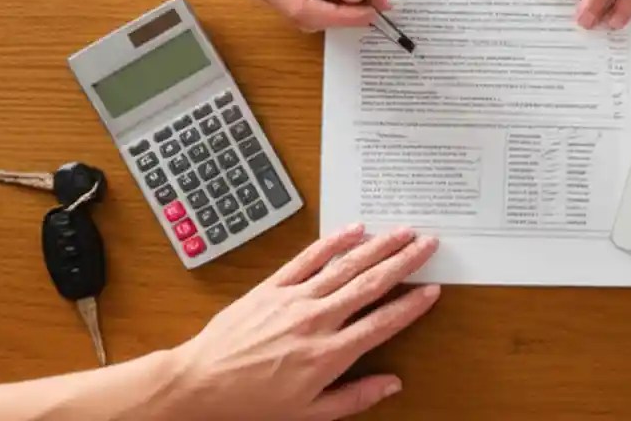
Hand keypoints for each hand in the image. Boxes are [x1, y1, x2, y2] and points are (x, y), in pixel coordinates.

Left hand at [168, 224, 440, 420]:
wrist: (199, 384)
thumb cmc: (250, 404)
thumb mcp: (307, 414)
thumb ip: (354, 398)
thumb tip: (392, 385)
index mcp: (329, 355)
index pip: (382, 323)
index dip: (411, 305)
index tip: (431, 290)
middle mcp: (316, 321)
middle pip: (371, 284)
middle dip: (404, 262)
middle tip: (428, 244)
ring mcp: (294, 299)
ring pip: (345, 266)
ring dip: (378, 246)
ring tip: (402, 231)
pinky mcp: (272, 287)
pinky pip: (307, 258)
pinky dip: (332, 241)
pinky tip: (354, 229)